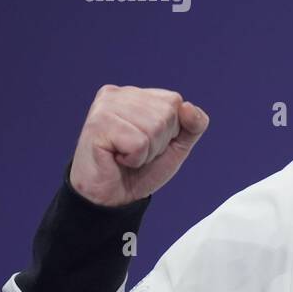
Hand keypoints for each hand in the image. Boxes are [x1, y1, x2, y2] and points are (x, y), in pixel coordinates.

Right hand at [68, 85, 208, 206]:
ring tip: (126, 155)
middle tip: (136, 152)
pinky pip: (139, 143)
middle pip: (166, 115)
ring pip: (154, 127)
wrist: (112, 197)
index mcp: (137, 94)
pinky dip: (135, 159)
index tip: (149, 142)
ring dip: (146, 152)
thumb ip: (194, 124)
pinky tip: (117, 159)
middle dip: (158, 143)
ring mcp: (105, 107)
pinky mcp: (98, 124)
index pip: (175, 102)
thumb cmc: (141, 168)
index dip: (171, 131)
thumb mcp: (177, 145)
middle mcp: (118, 94)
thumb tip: (187, 106)